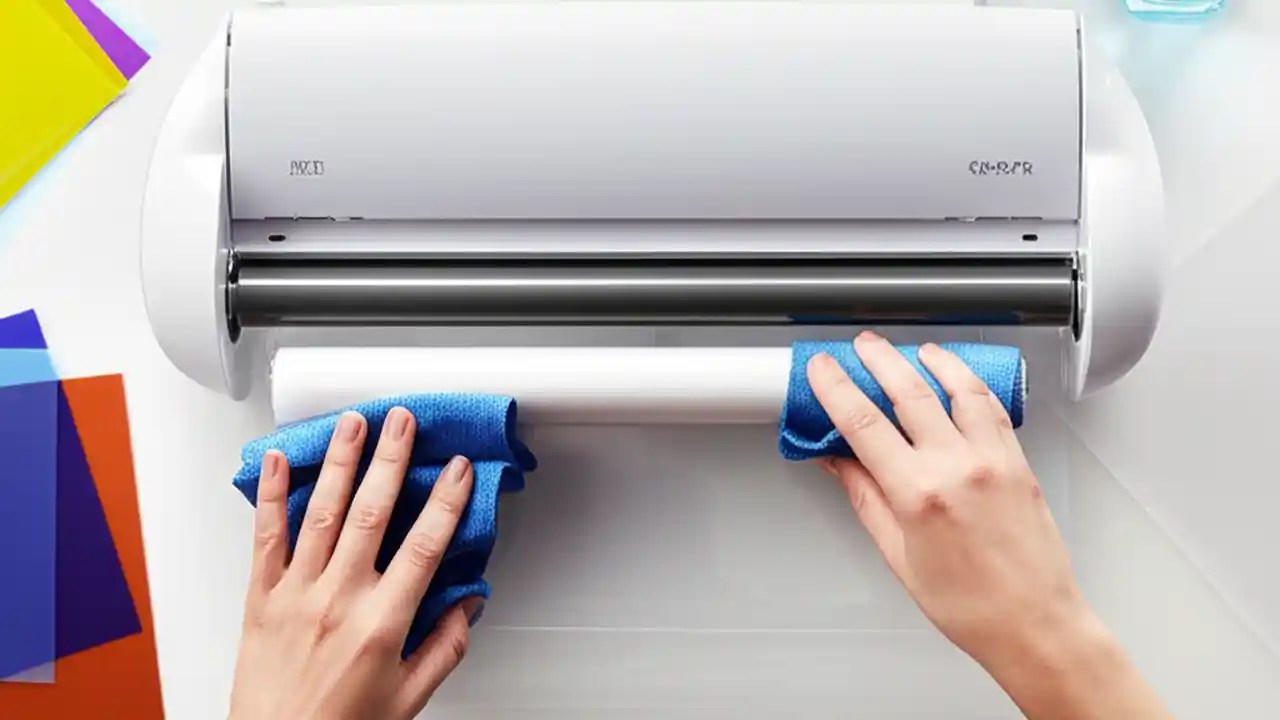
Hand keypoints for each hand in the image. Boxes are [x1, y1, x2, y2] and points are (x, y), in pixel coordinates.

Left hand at [230, 408, 482, 719]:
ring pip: (321, 513)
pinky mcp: (260, 598)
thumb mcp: (409, 697)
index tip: (458, 470)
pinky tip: (278, 462)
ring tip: (353, 424)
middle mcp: (337, 600)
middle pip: (371, 514)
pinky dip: (271, 495)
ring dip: (340, 462)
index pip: (422, 548)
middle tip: (404, 421)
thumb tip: (468, 605)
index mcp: (380, 624)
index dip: (445, 503)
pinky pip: (265, 537)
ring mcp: (295, 594)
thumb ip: (444, 646)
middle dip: (391, 460)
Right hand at [807, 332, 1168, 719]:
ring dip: (928, 360)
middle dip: (878, 360)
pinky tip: (957, 376)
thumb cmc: (971, 606)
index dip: (836, 388)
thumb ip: (866, 498)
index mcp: (919, 495)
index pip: (863, 423)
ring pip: (956, 387)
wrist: (1035, 625)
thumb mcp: (898, 555)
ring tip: (909, 349)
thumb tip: (839, 463)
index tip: (822, 369)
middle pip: (907, 391)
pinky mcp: (1018, 461)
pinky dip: (969, 382)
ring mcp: (993, 460)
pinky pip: (991, 407)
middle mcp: (958, 468)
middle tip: (860, 346)